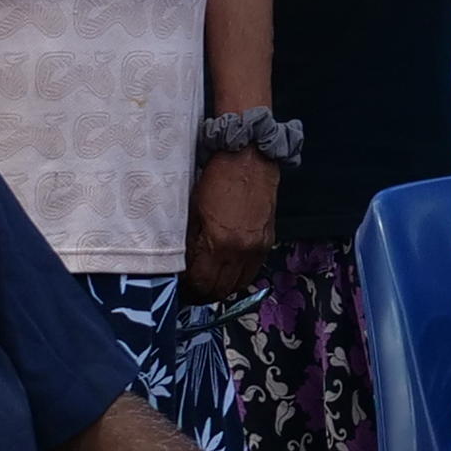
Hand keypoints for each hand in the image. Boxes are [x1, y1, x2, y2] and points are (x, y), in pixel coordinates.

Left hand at [187, 146, 279, 302]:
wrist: (249, 157)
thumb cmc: (217, 177)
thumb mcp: (193, 209)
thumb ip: (190, 241)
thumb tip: (184, 264)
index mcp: (219, 242)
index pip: (202, 282)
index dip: (189, 289)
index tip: (182, 286)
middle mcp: (242, 250)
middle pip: (221, 289)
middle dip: (204, 293)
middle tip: (192, 290)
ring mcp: (258, 247)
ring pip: (239, 284)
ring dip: (222, 288)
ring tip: (208, 284)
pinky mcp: (268, 241)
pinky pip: (253, 271)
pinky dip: (239, 276)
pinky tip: (227, 271)